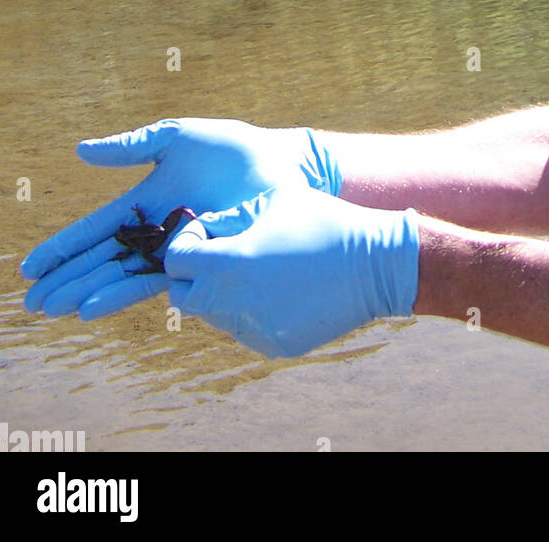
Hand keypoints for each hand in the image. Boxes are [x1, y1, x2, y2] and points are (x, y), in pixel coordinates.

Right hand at [21, 119, 341, 319]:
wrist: (279, 166)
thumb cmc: (232, 148)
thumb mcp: (176, 138)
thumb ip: (132, 146)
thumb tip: (80, 151)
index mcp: (145, 200)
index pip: (95, 229)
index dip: (63, 248)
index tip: (31, 268)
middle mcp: (156, 230)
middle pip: (102, 259)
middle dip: (67, 279)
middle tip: (32, 302)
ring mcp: (176, 247)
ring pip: (122, 275)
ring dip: (89, 291)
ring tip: (57, 309)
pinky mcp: (198, 258)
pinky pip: (156, 280)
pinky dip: (124, 293)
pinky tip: (97, 307)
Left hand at [166, 185, 418, 357]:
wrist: (373, 264)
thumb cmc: (322, 222)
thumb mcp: (271, 203)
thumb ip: (229, 218)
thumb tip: (205, 229)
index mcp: (228, 264)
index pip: (174, 262)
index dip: (185, 242)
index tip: (208, 232)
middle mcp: (233, 303)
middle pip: (183, 297)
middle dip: (193, 275)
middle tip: (220, 255)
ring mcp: (253, 329)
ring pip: (215, 314)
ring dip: (223, 292)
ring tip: (259, 268)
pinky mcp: (274, 344)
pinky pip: (246, 328)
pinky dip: (252, 310)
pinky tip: (281, 289)